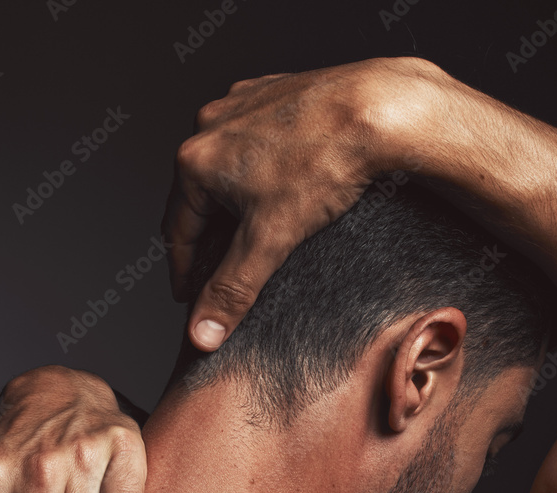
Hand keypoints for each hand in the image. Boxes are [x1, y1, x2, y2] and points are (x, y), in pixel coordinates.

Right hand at [162, 56, 440, 349]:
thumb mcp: (269, 239)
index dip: (183, 271)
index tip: (188, 296)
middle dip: (206, 237)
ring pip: (225, 169)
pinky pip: (254, 143)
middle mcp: (209, 124)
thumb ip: (231, 290)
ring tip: (249, 235)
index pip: (177, 231)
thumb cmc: (324, 164)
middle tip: (217, 272)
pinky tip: (279, 190)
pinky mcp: (273, 93)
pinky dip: (256, 171)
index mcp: (194, 160)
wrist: (379, 108)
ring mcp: (241, 103)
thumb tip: (200, 335)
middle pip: (198, 198)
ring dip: (230, 203)